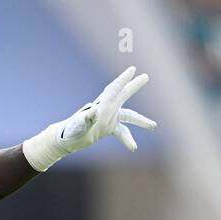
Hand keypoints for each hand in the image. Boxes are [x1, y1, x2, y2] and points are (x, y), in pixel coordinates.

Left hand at [24, 66, 156, 170]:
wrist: (67, 140)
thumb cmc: (71, 130)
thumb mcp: (78, 124)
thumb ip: (86, 117)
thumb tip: (95, 111)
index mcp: (100, 105)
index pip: (113, 90)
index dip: (123, 80)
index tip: (132, 70)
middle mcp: (107, 109)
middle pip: (123, 95)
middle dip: (134, 86)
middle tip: (145, 76)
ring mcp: (109, 118)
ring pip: (129, 117)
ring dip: (140, 121)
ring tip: (154, 126)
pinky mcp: (108, 128)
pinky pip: (122, 132)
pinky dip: (128, 139)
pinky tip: (133, 148)